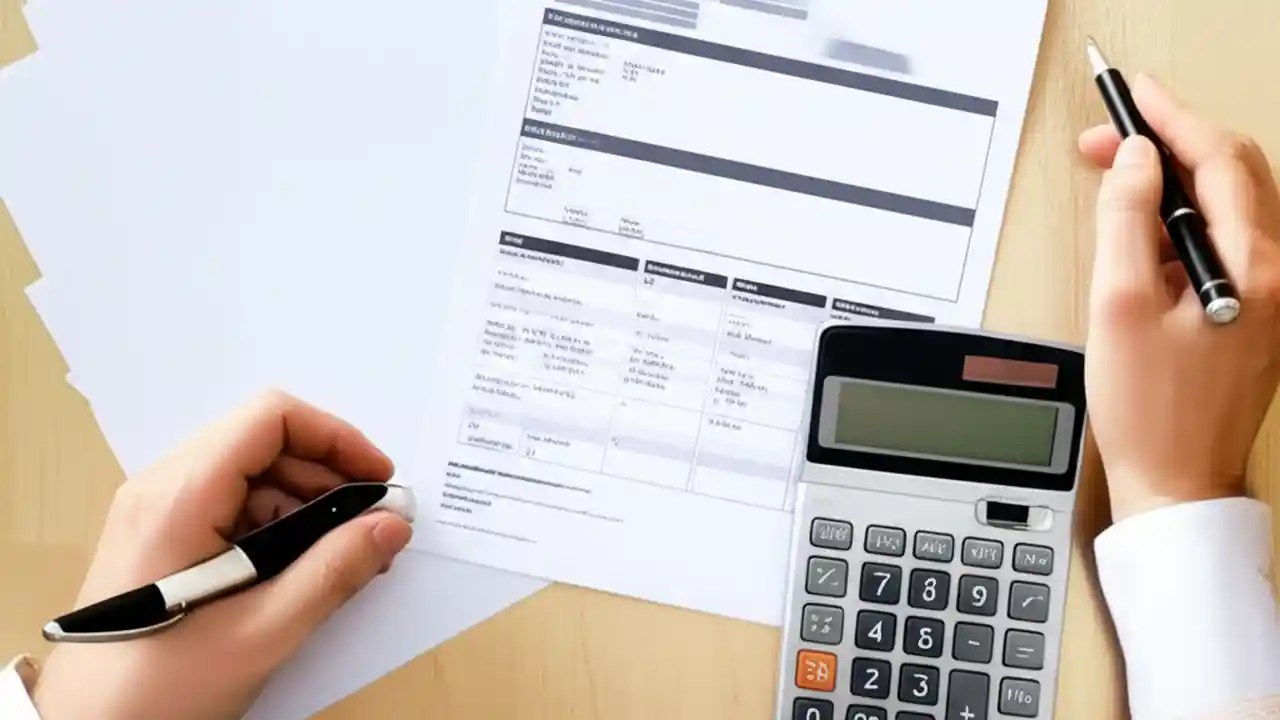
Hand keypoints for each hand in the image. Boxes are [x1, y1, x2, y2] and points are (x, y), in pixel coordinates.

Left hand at [33, 391, 412, 719]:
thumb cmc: (159, 687)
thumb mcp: (263, 631)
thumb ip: (335, 571)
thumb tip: (391, 525)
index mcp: (180, 497)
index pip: (270, 418)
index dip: (336, 438)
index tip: (376, 480)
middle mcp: (162, 489)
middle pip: (265, 442)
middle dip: (328, 476)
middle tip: (371, 525)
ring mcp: (157, 511)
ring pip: (252, 474)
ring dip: (307, 503)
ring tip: (343, 556)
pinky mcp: (161, 536)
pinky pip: (231, 504)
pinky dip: (277, 525)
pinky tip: (301, 569)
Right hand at [1079, 74, 1279, 520]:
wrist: (1177, 479)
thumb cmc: (1150, 410)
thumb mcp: (1118, 304)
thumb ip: (1126, 219)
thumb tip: (1132, 162)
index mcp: (1254, 267)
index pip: (1217, 161)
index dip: (1171, 119)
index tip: (1133, 98)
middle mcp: (1278, 273)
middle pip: (1233, 174)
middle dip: (1171, 144)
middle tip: (1112, 139)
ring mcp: (1273, 292)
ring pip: (1230, 204)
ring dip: (1176, 180)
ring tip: (1119, 176)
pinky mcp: (1258, 309)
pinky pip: (1226, 239)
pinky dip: (1185, 218)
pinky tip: (1144, 229)